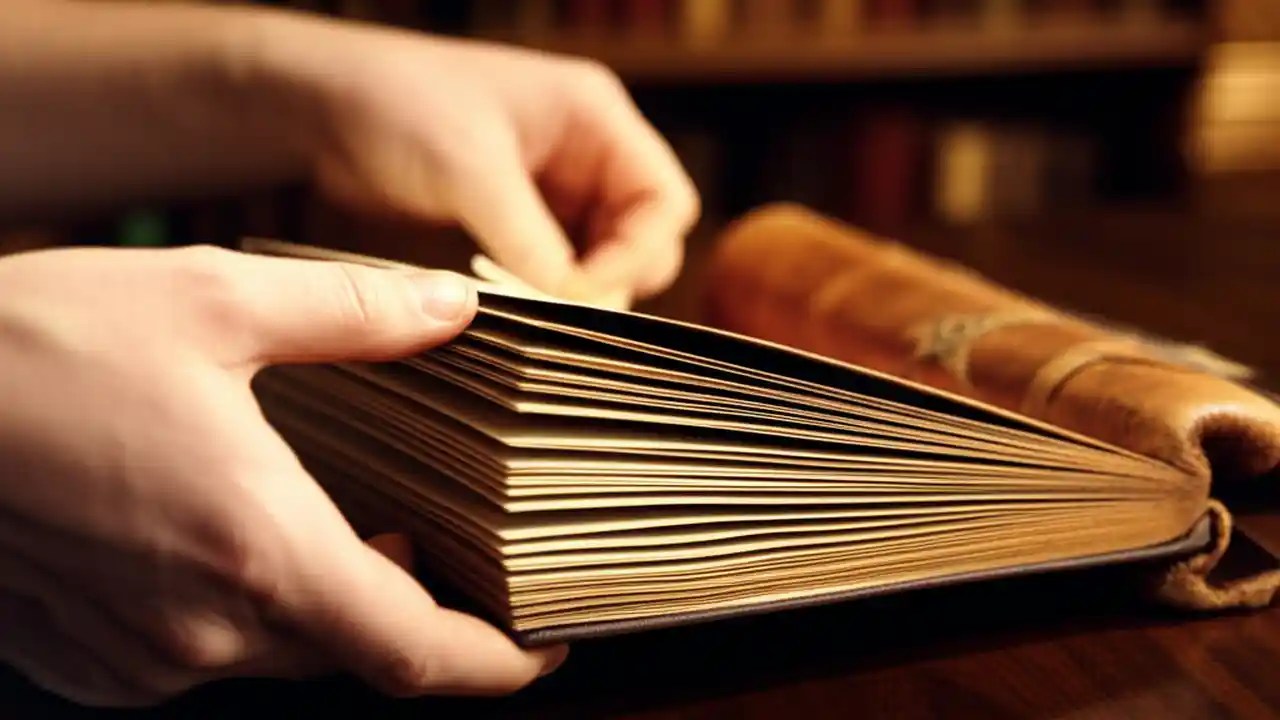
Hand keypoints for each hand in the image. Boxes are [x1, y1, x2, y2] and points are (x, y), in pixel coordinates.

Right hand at [0, 244, 566, 707]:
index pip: (418, 655)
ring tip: (351, 517)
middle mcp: (205, 629)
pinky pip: (204, 650)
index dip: (497, 664)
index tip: (545, 648)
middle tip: (442, 535)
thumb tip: (454, 305)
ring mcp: (140, 656)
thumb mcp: (216, 300)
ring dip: (329, 594)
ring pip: (282, 647)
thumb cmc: (34, 347)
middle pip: (356, 647)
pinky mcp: (90, 658)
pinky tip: (239, 533)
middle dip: (414, 603)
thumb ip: (356, 313)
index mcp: (260, 551)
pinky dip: (249, 603)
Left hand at [250, 15, 699, 307]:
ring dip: (576, 289)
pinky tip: (514, 300)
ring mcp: (554, 184)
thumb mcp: (469, 169)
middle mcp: (587, 149)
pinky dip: (545, 287)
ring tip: (531, 307)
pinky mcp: (518, 214)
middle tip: (561, 311)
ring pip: (601, 256)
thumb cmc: (395, 102)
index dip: (637, 255)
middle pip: (643, 234)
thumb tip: (574, 304)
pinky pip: (557, 263)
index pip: (664, 200)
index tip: (582, 293)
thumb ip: (529, 239)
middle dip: (611, 276)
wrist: (319, 103)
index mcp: (595, 117)